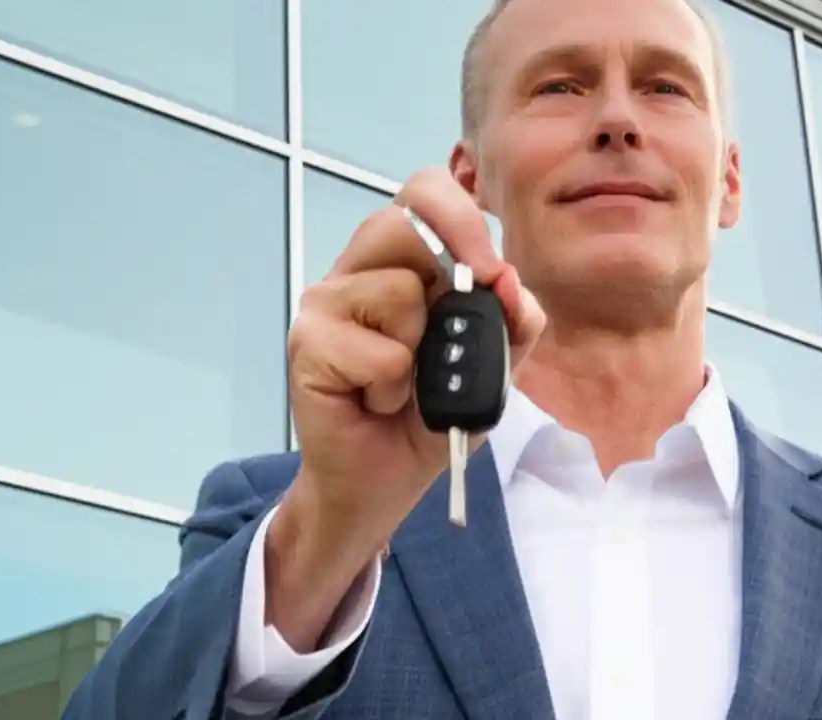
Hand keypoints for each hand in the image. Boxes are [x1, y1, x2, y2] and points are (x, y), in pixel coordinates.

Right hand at [265, 168, 544, 650]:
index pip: (423, 193)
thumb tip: (508, 282)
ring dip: (421, 354)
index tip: (487, 268)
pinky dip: (394, 389)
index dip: (458, 215)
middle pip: (399, 223)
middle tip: (454, 328)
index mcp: (405, 260)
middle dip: (447, 272)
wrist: (386, 479)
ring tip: (404, 383)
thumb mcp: (495, 367)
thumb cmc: (432, 415)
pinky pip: (380, 354)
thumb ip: (514, 321)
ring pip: (397, 293)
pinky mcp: (307, 344)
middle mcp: (360, 269)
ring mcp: (327, 303)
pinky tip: (377, 402)